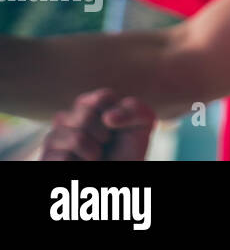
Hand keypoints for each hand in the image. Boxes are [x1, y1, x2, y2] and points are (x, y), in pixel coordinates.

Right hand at [40, 89, 155, 160]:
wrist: (119, 173)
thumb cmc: (128, 147)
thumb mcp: (142, 122)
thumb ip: (133, 109)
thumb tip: (107, 117)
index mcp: (89, 103)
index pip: (103, 97)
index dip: (119, 114)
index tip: (120, 125)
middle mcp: (67, 117)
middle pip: (87, 115)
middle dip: (105, 134)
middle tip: (106, 143)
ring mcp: (53, 138)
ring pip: (77, 138)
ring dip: (94, 151)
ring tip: (95, 156)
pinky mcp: (46, 157)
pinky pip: (63, 157)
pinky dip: (81, 163)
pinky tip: (81, 163)